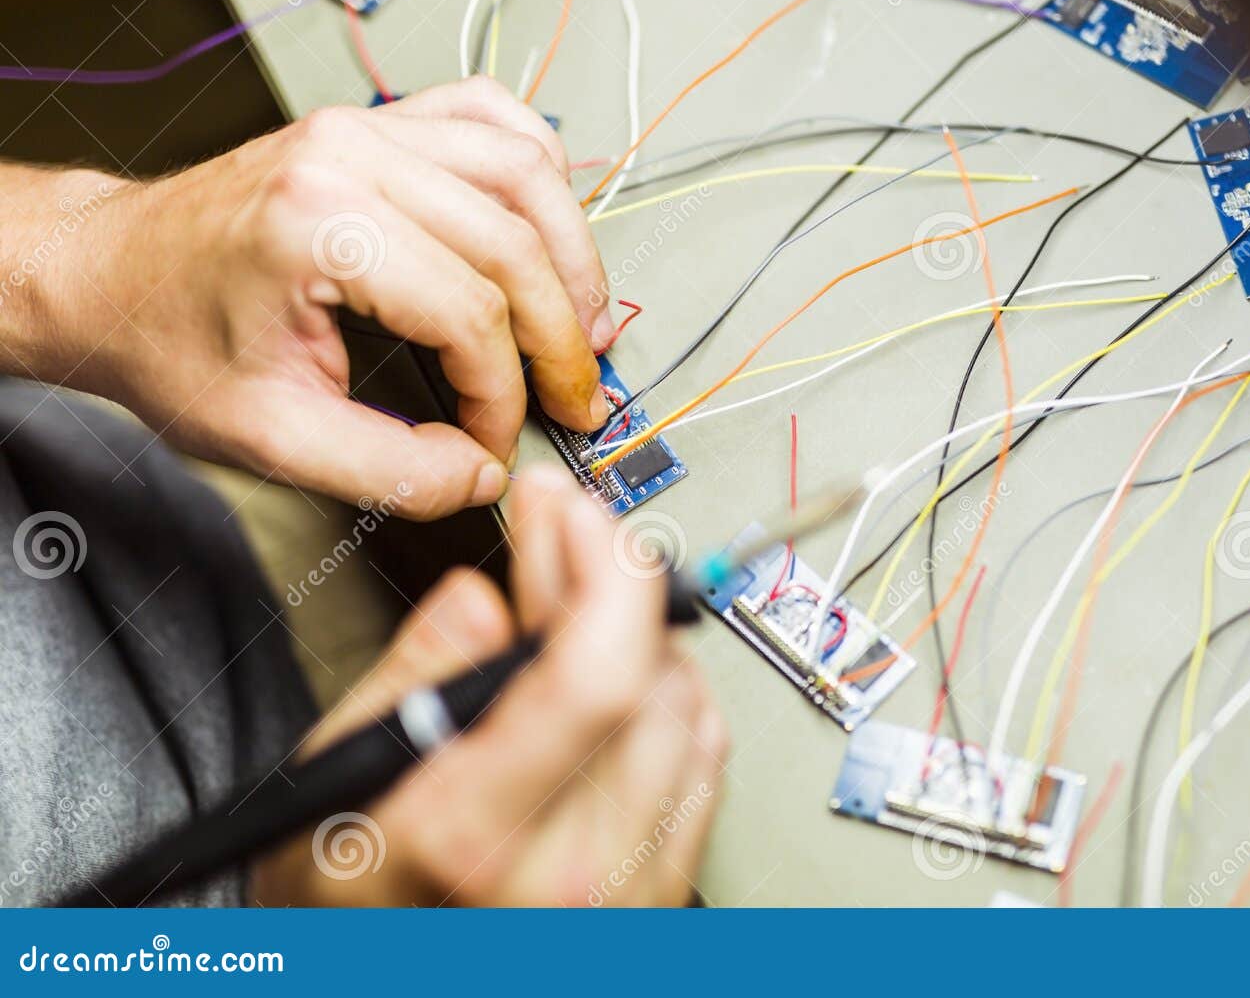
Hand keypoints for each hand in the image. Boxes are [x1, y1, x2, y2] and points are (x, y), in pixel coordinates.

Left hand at [23, 77, 616, 518]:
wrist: (110, 276)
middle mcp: (350, 155)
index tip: (497, 441)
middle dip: (561, 335)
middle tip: (574, 397)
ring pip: (525, 170)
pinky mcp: (377, 123)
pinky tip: (549, 225)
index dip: (504, 395)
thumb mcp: (270, 436)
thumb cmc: (170, 340)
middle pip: (514, 241)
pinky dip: (540, 169)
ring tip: (587, 322)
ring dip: (572, 254)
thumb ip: (389, 470)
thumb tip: (482, 472)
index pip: (470, 314)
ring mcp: (367, 126)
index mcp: (319, 223)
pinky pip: (490, 116)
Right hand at [252, 465, 726, 906]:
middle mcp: (569, 876)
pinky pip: (704, 767)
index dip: (601, 572)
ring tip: (576, 605)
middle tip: (563, 533)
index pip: (594, 678)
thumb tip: (480, 599)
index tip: (572, 514)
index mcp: (476, 838)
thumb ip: (410, 680)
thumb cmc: (345, 908)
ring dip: (641, 638)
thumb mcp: (331, 785)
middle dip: (609, 580)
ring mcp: (624, 896)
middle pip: (649, 681)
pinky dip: (672, 699)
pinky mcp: (658, 900)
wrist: (374, 988)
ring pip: (687, 713)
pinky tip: (621, 675)